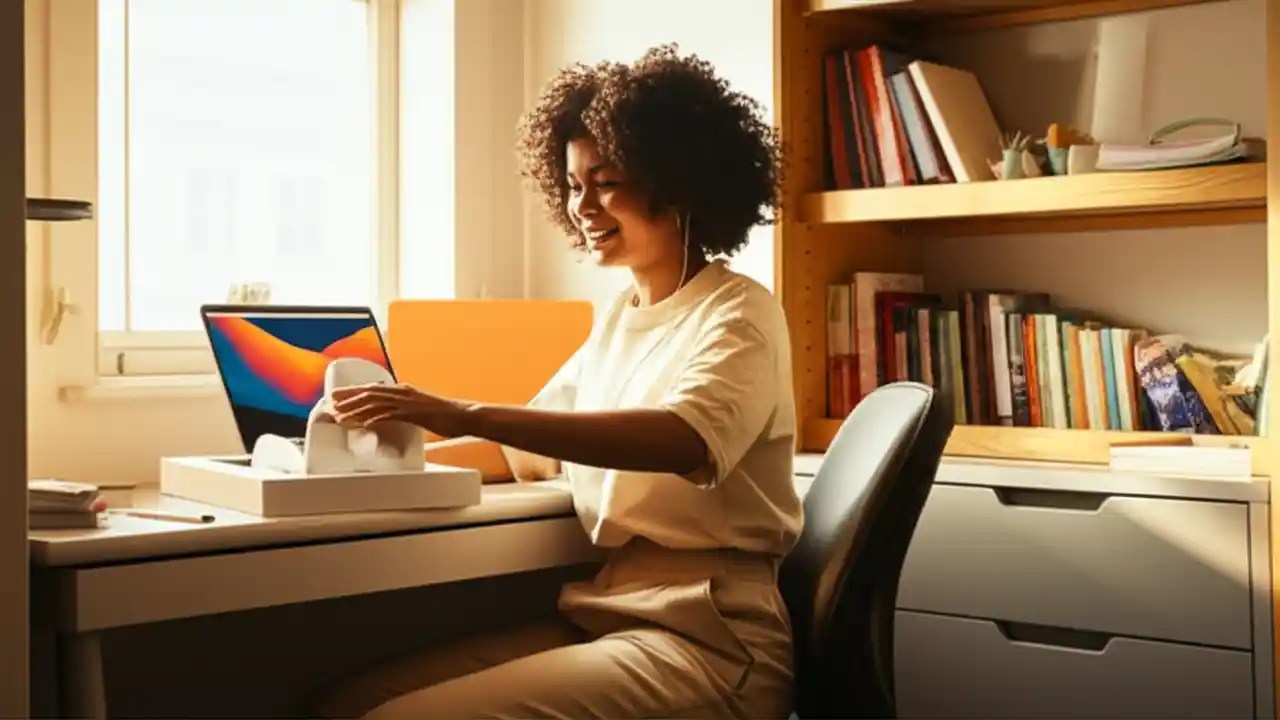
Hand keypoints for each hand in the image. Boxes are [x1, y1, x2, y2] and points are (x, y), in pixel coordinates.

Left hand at [328, 383, 475, 437]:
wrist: (464, 416)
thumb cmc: (446, 416)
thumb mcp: (422, 409)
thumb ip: (406, 410)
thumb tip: (394, 415)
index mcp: (404, 391)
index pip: (374, 388)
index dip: (355, 391)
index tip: (339, 396)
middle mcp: (403, 392)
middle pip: (370, 392)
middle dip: (349, 397)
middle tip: (331, 402)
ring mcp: (408, 402)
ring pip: (375, 403)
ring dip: (356, 409)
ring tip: (340, 416)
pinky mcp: (413, 413)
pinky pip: (388, 415)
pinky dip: (373, 419)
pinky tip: (362, 425)